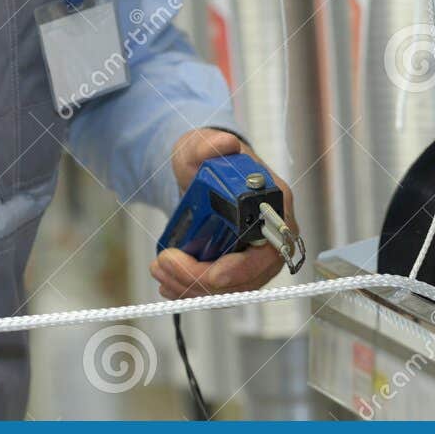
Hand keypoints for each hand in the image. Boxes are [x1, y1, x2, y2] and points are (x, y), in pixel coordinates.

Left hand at [152, 128, 297, 299]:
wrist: (202, 172)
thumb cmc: (210, 158)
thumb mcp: (202, 147)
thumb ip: (209, 145)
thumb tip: (225, 142)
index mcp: (275, 204)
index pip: (270, 249)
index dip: (243, 268)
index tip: (212, 273)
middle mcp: (272, 235)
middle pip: (246, 276)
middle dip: (202, 279)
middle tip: (165, 264)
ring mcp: (256, 255)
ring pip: (229, 289)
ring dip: (189, 286)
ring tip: (159, 267)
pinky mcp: (237, 267)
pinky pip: (217, 290)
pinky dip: (190, 291)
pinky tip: (167, 283)